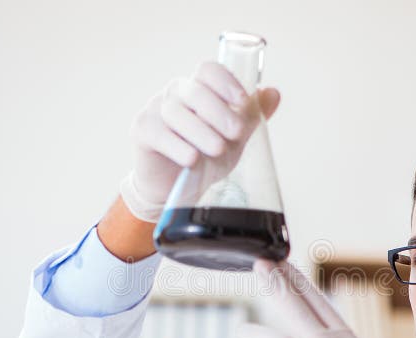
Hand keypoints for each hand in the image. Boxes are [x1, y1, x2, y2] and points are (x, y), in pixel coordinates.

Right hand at [122, 62, 280, 221]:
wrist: (175, 188)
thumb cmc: (204, 157)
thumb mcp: (234, 138)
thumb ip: (252, 117)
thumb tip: (274, 93)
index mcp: (198, 89)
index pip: (208, 71)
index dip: (226, 81)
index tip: (242, 100)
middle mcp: (175, 94)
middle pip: (195, 90)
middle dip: (219, 112)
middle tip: (236, 133)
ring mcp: (155, 110)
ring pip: (176, 112)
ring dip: (200, 131)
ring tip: (217, 150)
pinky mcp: (142, 130)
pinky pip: (159, 133)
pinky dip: (177, 146)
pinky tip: (191, 159)